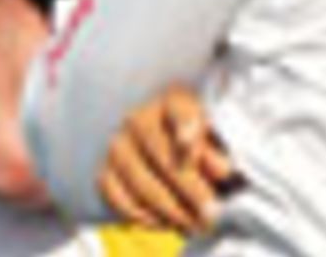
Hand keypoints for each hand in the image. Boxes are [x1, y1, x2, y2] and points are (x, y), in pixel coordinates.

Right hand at [98, 86, 241, 234]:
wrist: (164, 155)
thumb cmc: (201, 144)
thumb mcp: (215, 141)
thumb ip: (219, 151)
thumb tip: (220, 169)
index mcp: (173, 100)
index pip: (178, 108)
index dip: (184, 124)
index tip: (189, 143)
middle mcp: (139, 118)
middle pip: (160, 152)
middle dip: (189, 188)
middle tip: (211, 214)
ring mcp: (118, 146)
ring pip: (141, 182)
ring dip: (171, 210)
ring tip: (196, 226)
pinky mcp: (105, 173)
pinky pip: (120, 200)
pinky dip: (145, 217)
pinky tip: (168, 223)